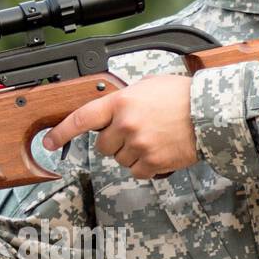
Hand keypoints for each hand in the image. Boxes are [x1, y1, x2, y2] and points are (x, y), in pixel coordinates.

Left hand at [41, 74, 198, 179]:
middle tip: (136, 132)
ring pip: (120, 160)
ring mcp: (139, 145)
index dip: (61, 132)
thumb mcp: (147, 87)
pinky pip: (137, 172)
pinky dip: (146, 166)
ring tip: (154, 138)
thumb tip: (109, 112)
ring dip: (132, 154)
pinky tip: (159, 151)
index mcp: (121, 102)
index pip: (81, 118)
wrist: (210, 112)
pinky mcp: (152, 162)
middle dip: (115, 142)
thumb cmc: (182, 96)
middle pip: (103, 146)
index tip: (48, 141)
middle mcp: (126, 125)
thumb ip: (124, 100)